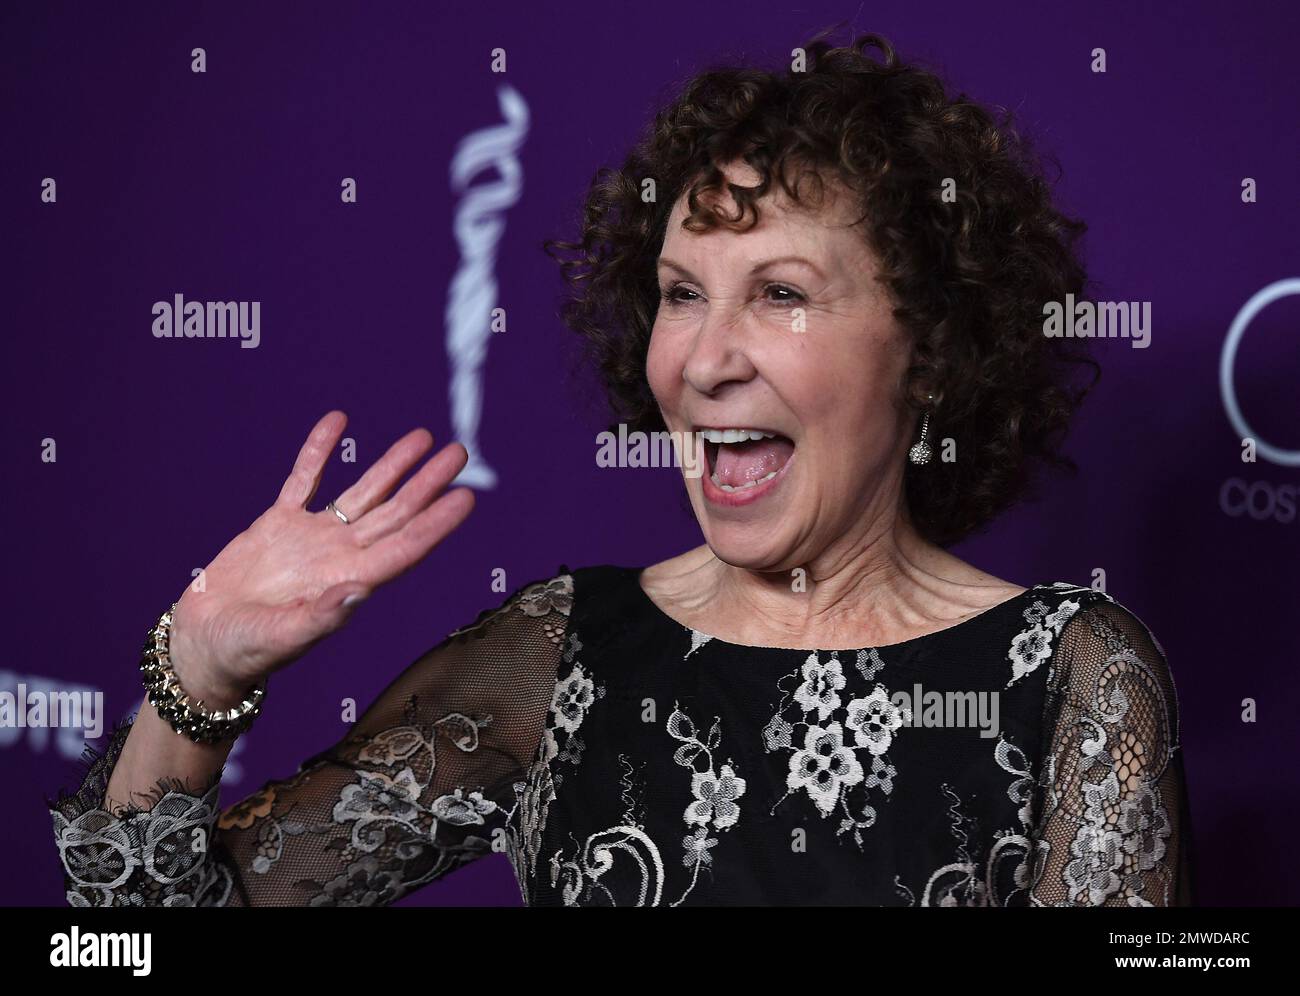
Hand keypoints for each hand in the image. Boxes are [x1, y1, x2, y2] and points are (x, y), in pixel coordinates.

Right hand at [167, 411, 475, 703]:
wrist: (204, 645)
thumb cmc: (245, 651)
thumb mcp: (283, 638)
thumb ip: (321, 616)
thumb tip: (359, 591)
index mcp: (348, 581)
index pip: (404, 547)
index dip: (436, 523)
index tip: (466, 498)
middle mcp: (339, 555)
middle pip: (395, 513)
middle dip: (427, 483)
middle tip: (459, 453)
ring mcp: (312, 537)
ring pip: (362, 492)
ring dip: (392, 464)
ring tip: (422, 437)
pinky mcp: (277, 524)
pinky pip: (303, 479)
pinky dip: (319, 450)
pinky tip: (337, 421)